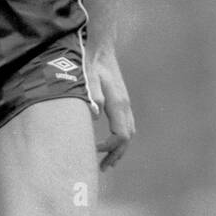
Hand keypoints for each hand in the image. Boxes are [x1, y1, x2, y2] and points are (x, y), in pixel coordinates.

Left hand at [85, 45, 134, 170]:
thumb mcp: (87, 77)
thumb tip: (94, 116)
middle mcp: (125, 105)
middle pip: (127, 138)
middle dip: (116, 155)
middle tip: (102, 168)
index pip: (121, 136)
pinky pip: (126, 125)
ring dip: (119, 149)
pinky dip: (120, 139)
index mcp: (118, 103)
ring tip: (107, 162)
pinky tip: (111, 143)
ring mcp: (125, 103)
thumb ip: (91, 95)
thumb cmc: (92, 62)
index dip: (109, 148)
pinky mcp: (121, 101)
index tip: (93, 150)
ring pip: (129, 132)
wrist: (101, 47)